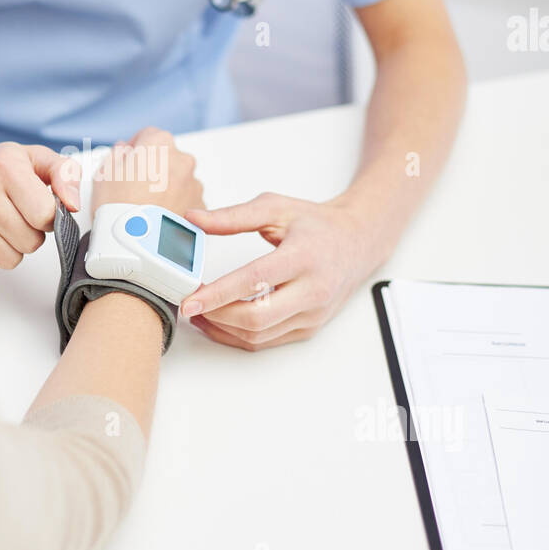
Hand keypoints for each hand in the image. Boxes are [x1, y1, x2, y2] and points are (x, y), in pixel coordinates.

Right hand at [0, 143, 79, 273]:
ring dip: (9, 249)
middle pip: (29, 242)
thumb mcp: (31, 158)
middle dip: (29, 235)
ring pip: (8, 260)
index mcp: (4, 165)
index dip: (47, 219)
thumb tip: (74, 204)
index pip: (45, 215)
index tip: (35, 210)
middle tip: (13, 218)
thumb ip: (64, 173)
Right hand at [92, 127, 203, 217]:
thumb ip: (116, 154)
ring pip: (178, 178)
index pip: (147, 135)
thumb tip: (123, 150)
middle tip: (134, 188)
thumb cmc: (118, 209)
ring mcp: (193, 183)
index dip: (134, 149)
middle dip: (152, 168)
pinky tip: (158, 216)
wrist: (137, 243)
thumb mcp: (104, 173)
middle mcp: (182, 159)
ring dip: (166, 187)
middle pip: (165, 157)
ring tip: (146, 206)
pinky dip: (176, 204)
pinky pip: (186, 199)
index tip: (127, 162)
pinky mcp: (200, 207)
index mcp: (159, 144)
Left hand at [179, 193, 373, 349]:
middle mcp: (313, 290)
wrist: (358, 242)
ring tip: (199, 312)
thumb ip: (233, 216)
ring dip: (222, 328)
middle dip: (216, 315)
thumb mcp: (275, 208)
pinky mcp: (309, 328)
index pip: (255, 280)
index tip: (190, 298)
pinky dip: (237, 336)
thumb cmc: (318, 225)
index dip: (218, 293)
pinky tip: (218, 322)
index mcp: (304, 257)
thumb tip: (195, 219)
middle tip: (189, 304)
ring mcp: (313, 314)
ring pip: (259, 335)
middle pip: (256, 317)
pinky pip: (267, 341)